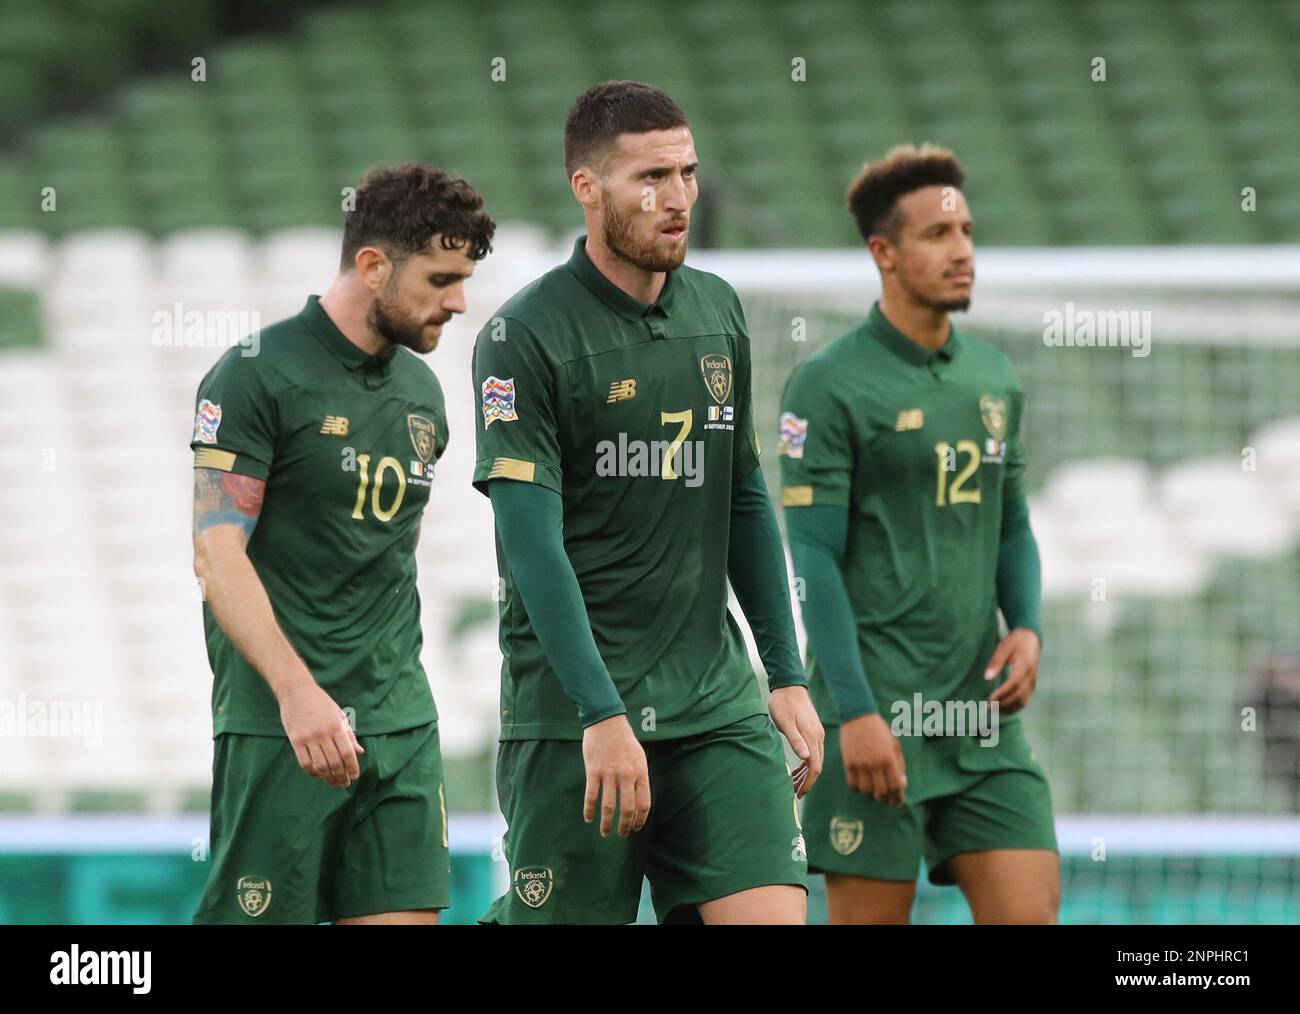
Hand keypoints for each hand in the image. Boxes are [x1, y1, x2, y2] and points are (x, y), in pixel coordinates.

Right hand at [278, 678, 363, 788]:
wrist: (296, 691)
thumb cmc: (321, 703)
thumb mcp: (339, 715)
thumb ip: (349, 735)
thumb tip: (360, 752)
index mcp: (337, 726)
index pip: (348, 752)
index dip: (352, 767)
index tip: (354, 776)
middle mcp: (323, 733)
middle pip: (335, 762)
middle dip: (341, 776)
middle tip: (344, 784)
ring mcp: (308, 737)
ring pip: (320, 765)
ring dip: (328, 777)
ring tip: (333, 783)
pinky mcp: (295, 740)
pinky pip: (305, 763)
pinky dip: (313, 772)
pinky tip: (318, 775)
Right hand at [581, 715, 650, 836]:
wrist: (607, 722)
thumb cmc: (624, 741)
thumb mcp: (639, 757)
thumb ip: (640, 777)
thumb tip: (639, 799)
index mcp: (640, 772)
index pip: (644, 803)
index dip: (640, 819)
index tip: (635, 827)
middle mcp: (626, 775)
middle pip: (627, 809)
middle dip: (625, 826)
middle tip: (621, 834)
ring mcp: (609, 774)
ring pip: (609, 806)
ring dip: (607, 823)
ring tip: (605, 832)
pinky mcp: (593, 771)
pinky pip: (591, 796)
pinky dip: (589, 810)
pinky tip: (588, 818)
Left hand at [769, 685, 824, 797]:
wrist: (789, 685)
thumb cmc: (784, 703)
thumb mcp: (785, 722)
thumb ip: (795, 740)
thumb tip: (805, 758)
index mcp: (812, 737)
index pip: (815, 767)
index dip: (808, 782)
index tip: (799, 793)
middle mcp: (818, 737)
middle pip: (816, 766)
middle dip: (807, 781)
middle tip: (794, 792)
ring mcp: (816, 734)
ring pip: (814, 760)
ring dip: (805, 774)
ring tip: (793, 784)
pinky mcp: (812, 731)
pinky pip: (812, 753)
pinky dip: (805, 764)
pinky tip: (796, 769)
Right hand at [840, 713, 905, 805]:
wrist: (857, 717)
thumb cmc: (879, 730)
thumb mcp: (894, 745)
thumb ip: (899, 765)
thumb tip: (902, 784)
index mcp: (889, 758)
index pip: (896, 786)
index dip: (898, 797)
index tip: (898, 802)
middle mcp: (874, 764)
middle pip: (881, 792)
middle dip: (886, 799)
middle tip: (887, 800)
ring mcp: (860, 764)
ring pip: (866, 791)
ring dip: (871, 795)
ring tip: (874, 794)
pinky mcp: (848, 764)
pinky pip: (853, 785)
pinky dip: (858, 789)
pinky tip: (863, 786)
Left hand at [985, 628, 1041, 714]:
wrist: (1031, 639)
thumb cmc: (1015, 642)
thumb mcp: (1004, 647)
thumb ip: (996, 662)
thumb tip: (987, 677)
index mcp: (1024, 665)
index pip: (1014, 683)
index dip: (1002, 693)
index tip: (990, 700)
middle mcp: (1031, 676)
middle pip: (1019, 695)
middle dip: (1003, 703)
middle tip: (988, 708)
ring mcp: (1033, 682)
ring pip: (1023, 700)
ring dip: (1008, 708)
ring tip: (993, 711)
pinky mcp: (1032, 685)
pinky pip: (1025, 700)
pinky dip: (1015, 707)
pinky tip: (1003, 709)